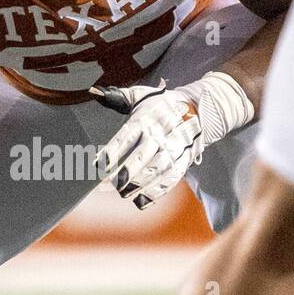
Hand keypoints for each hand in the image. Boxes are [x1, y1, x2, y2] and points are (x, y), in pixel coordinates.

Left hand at [93, 71, 253, 208]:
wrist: (199, 109)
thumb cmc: (161, 105)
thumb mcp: (140, 96)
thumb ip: (116, 97)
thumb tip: (94, 92)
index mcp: (145, 119)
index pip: (126, 136)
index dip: (112, 151)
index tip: (99, 164)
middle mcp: (159, 135)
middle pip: (141, 156)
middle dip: (126, 172)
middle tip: (111, 184)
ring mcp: (173, 150)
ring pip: (156, 170)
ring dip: (139, 185)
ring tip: (124, 194)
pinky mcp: (183, 161)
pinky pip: (171, 179)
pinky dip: (156, 193)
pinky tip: (141, 202)